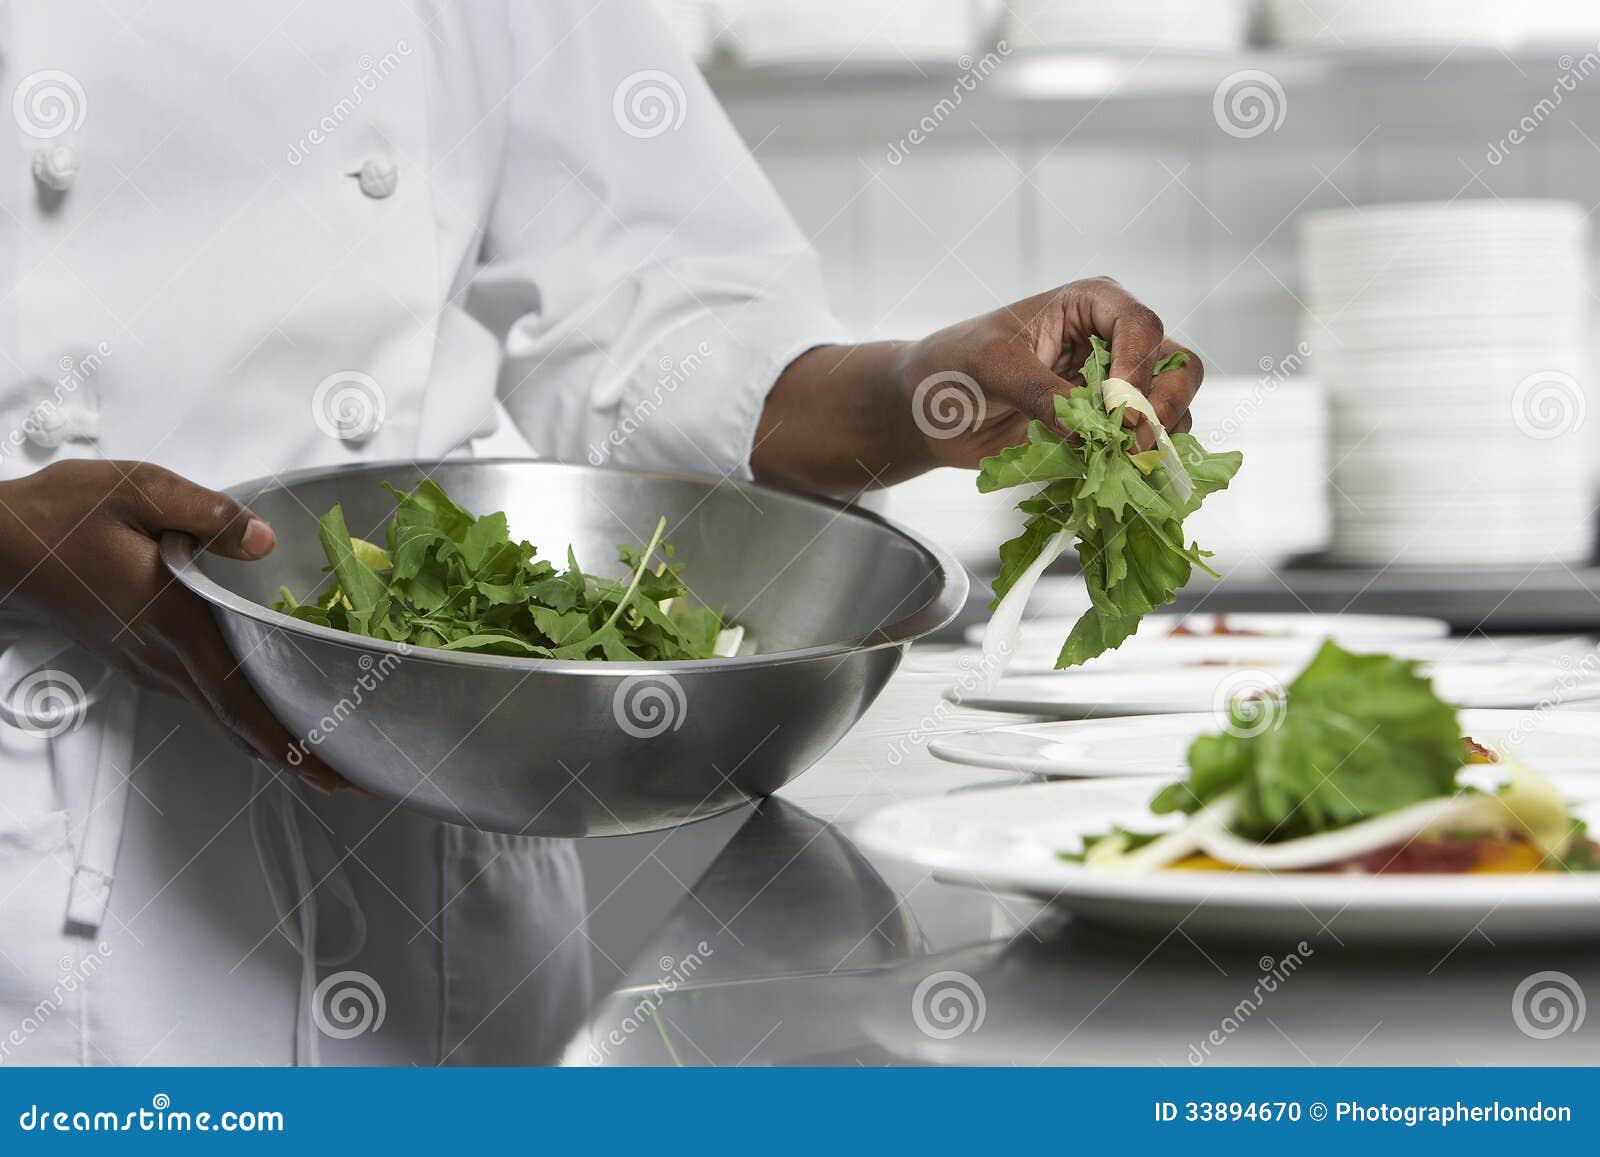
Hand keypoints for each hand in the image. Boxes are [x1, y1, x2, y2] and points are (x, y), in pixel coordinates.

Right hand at [0, 460, 345, 793]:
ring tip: (319, 755)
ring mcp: (147, 663)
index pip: (240, 698)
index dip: (289, 742)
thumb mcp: (138, 491)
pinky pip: (201, 697)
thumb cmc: (60, 515)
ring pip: (220, 715)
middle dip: (297, 758)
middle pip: (239, 723)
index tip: (330, 772)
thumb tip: (263, 540)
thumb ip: (207, 515)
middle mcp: (162, 657)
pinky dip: (241, 715)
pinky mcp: (137, 657)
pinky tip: (262, 711)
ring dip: (270, 739)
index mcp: (172, 623)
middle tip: (350, 780)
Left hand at [896, 277, 1203, 468]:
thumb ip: (1039, 393)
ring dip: (1159, 438)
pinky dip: (1143, 462)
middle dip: (1164, 405)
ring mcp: (1115, 388)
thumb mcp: (990, 368)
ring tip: (1124, 462)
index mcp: (1090, 305)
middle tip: (1135, 442)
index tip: (1114, 405)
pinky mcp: (1106, 430)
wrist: (931, 411)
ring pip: (1171, 407)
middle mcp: (1114, 341)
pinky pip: (1147, 445)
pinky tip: (1120, 475)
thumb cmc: (953, 367)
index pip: (1140, 325)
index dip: (1137, 366)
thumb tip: (1085, 432)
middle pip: (1176, 365)